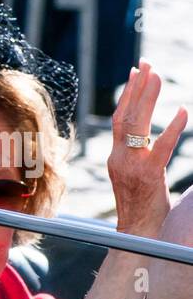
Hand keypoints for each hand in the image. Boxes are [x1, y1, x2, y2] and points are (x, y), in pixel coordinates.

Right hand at [108, 60, 187, 238]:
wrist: (137, 235)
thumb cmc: (142, 209)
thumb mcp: (136, 179)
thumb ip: (139, 158)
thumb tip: (149, 142)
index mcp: (115, 159)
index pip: (119, 120)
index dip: (128, 95)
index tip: (137, 71)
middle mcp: (119, 159)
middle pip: (124, 116)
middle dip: (136, 87)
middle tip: (146, 63)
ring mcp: (131, 167)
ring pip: (135, 126)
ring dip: (147, 98)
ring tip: (156, 75)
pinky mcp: (148, 176)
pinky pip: (162, 147)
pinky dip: (172, 128)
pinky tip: (183, 111)